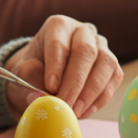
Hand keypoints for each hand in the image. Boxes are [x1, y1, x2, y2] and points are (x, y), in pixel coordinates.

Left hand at [3, 16, 123, 118]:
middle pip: (86, 52)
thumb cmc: (34, 71)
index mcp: (59, 26)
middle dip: (76, 82)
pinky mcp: (113, 65)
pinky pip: (114, 79)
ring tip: (75, 111)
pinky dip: (100, 99)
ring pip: (106, 64)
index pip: (59, 43)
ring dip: (91, 92)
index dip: (56, 66)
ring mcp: (102, 47)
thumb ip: (30, 81)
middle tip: (65, 105)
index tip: (50, 87)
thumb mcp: (23, 73)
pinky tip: (84, 112)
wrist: (47, 74)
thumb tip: (40, 97)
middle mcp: (84, 32)